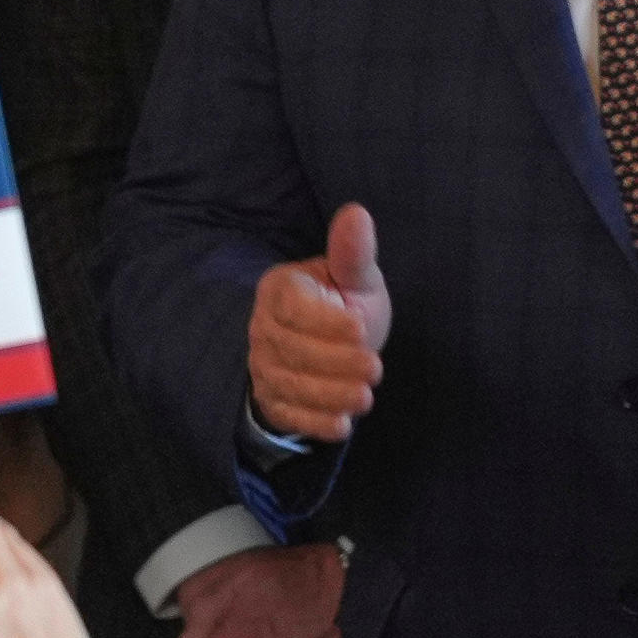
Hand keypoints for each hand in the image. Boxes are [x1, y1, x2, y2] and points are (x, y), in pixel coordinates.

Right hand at [250, 206, 392, 442]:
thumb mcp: (355, 277)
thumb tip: (356, 212)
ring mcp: (262, 365)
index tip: (360, 329)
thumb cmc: (345, 303)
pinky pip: (286, 414)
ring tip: (365, 398)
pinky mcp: (270, 398)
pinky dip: (313, 423)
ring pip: (289, 384)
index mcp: (280, 289)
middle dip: (335, 363)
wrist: (330, 347)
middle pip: (291, 350)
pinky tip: (342, 425)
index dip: (325, 322)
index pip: (293, 307)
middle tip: (375, 370)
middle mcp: (263, 326)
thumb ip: (352, 252)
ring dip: (329, 396)